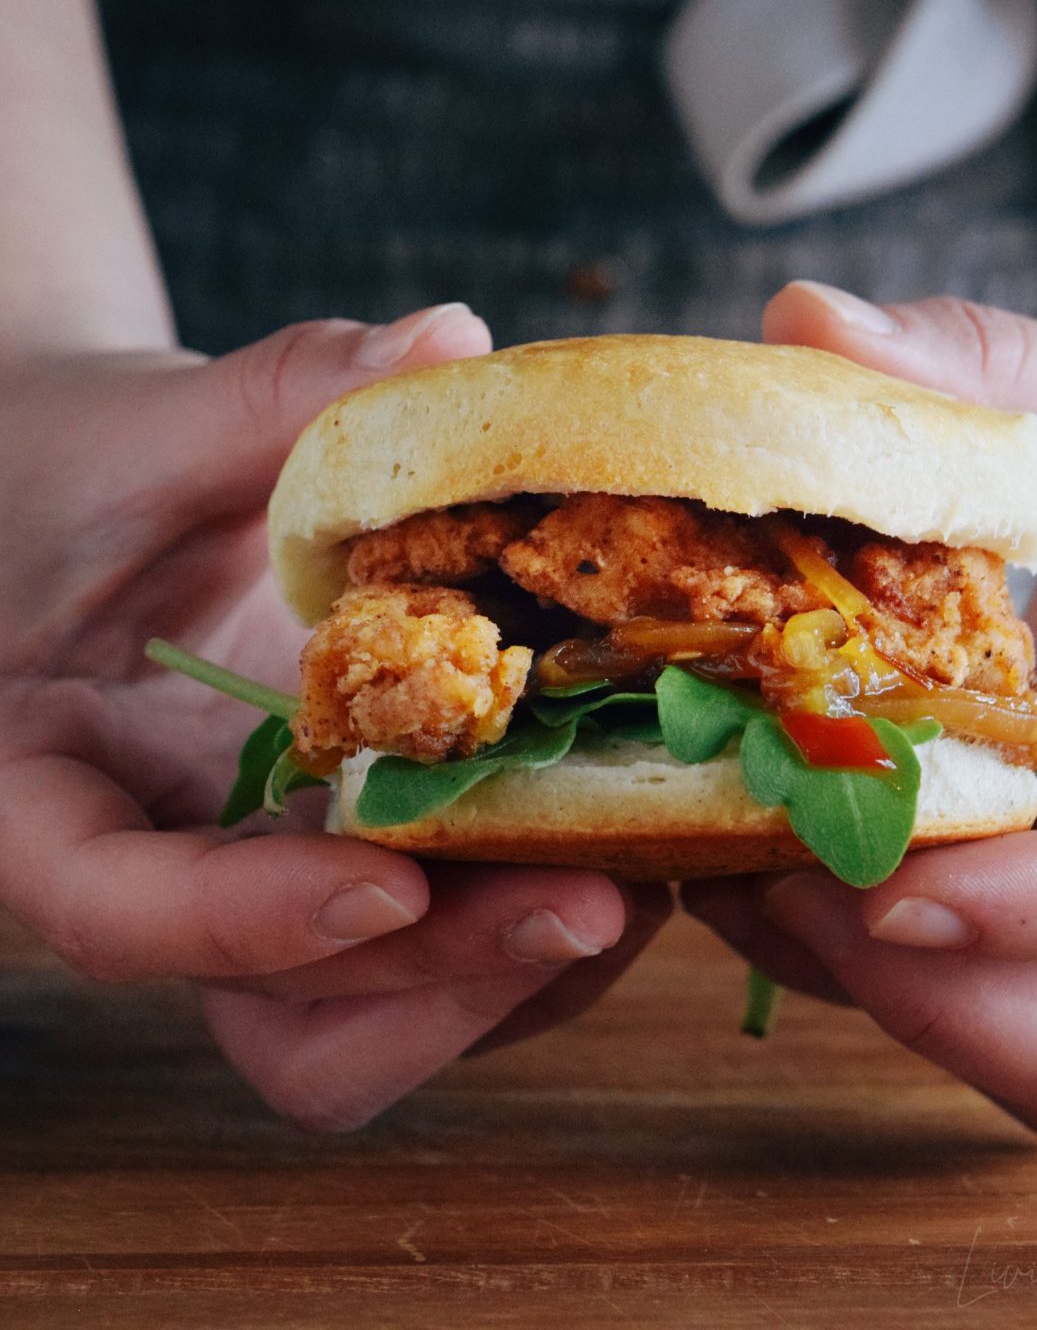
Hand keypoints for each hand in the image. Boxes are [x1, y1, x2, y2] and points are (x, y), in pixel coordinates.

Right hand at [0, 306, 667, 1128]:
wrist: (88, 503)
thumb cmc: (91, 467)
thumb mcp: (157, 428)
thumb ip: (279, 394)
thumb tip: (446, 340)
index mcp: (46, 791)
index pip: (119, 910)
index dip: (253, 922)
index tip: (392, 876)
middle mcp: (163, 875)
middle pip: (276, 1021)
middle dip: (437, 979)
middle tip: (592, 900)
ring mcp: (261, 891)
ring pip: (366, 1031)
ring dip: (506, 980)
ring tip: (641, 876)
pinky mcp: (342, 871)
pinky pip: (433, 964)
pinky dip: (527, 933)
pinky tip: (630, 836)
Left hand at [687, 280, 1036, 1135]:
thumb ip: (995, 371)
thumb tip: (803, 322)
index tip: (889, 890)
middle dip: (940, 1003)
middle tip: (781, 889)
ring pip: (1009, 1025)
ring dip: (856, 976)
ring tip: (710, 852)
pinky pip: (952, 954)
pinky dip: (840, 923)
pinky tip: (736, 824)